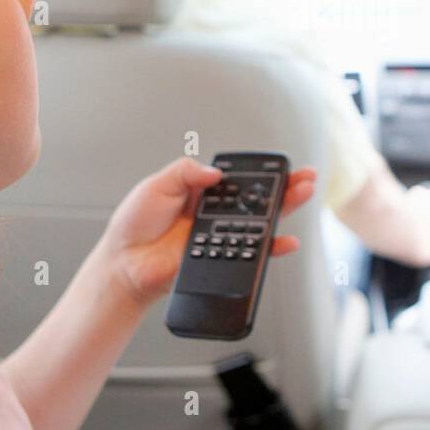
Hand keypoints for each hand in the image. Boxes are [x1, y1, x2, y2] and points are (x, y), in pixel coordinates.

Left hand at [96, 157, 316, 306]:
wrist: (124, 263)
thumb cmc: (134, 225)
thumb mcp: (156, 184)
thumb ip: (186, 172)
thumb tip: (215, 172)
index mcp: (202, 192)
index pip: (238, 180)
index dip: (261, 173)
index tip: (281, 166)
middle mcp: (215, 214)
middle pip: (258, 200)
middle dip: (285, 188)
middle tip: (305, 179)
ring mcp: (220, 236)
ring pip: (261, 224)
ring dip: (285, 211)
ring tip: (303, 195)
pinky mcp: (221, 258)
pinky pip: (252, 253)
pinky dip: (271, 247)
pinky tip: (285, 240)